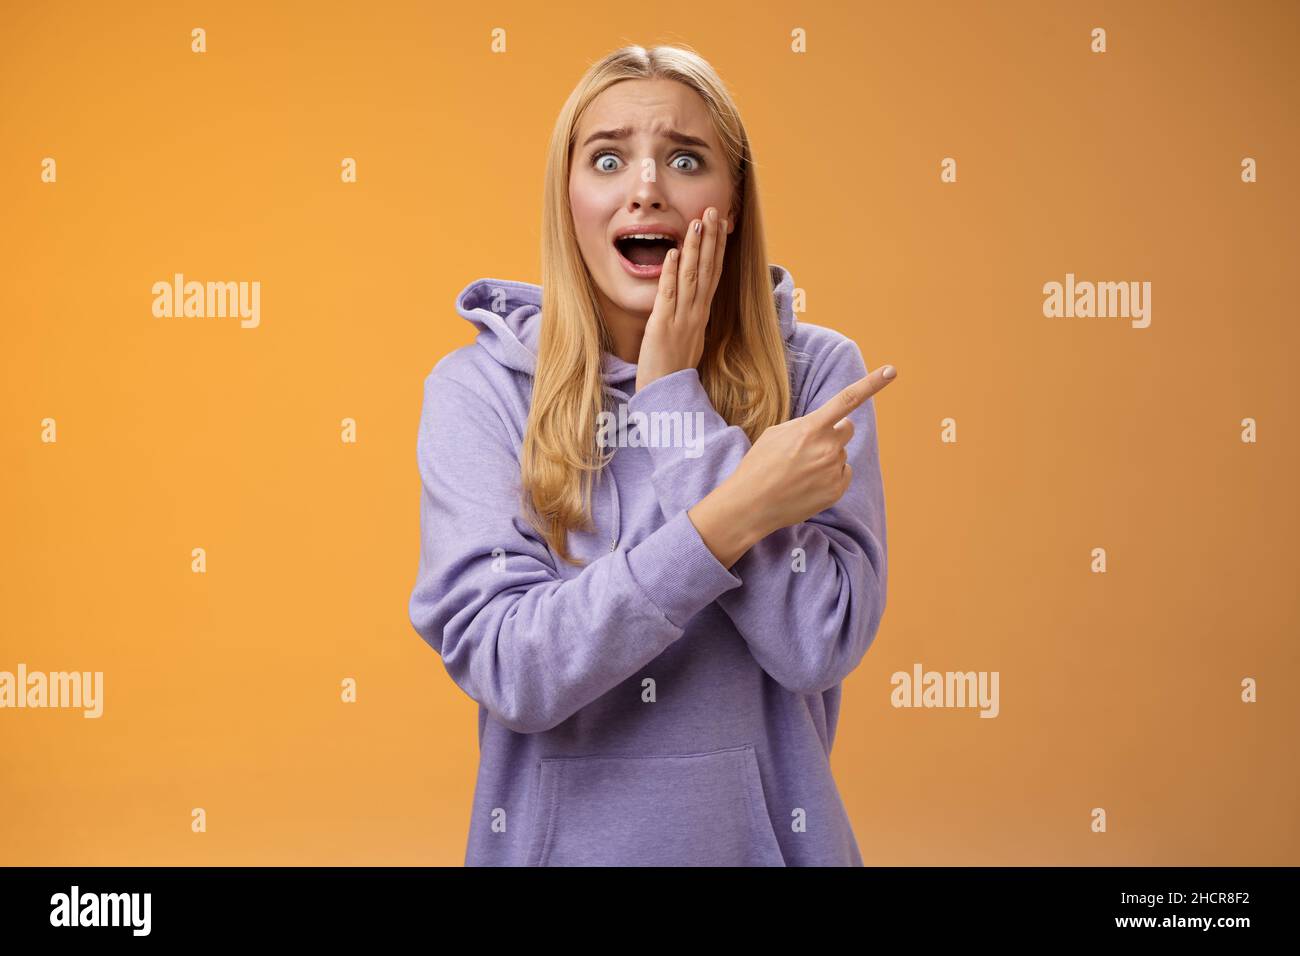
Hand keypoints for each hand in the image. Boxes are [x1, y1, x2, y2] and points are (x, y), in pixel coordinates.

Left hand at [635, 206, 728, 392]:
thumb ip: (691, 317)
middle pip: (707, 269)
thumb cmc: (673, 368)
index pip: (713, 274)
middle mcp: (696, 313)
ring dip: (694, 247)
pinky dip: (670, 273)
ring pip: (691, 277)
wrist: (667, 395)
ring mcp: (681, 319)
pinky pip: (668, 295)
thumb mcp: (689, 338)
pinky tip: (672, 253)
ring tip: (696, 221)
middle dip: (710, 238)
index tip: (720, 224)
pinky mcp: (662, 326)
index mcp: (702, 314)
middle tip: (713, 211)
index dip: (717, 248)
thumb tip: (695, 301)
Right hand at [717, 364, 897, 544]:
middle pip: (847, 429)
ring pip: (841, 455)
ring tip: (800, 472)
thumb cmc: (759, 465)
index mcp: (811, 428)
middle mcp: (827, 448)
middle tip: (810, 447)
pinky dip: (830, 477)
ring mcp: (833, 471)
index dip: (871, 384)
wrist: (751, 505)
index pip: (847, 399)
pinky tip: (808, 484)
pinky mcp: (837, 491)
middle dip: (834, 432)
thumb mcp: (776, 434)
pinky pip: (843, 474)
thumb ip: (805, 425)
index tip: (891, 371)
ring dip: (827, 458)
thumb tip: (827, 425)